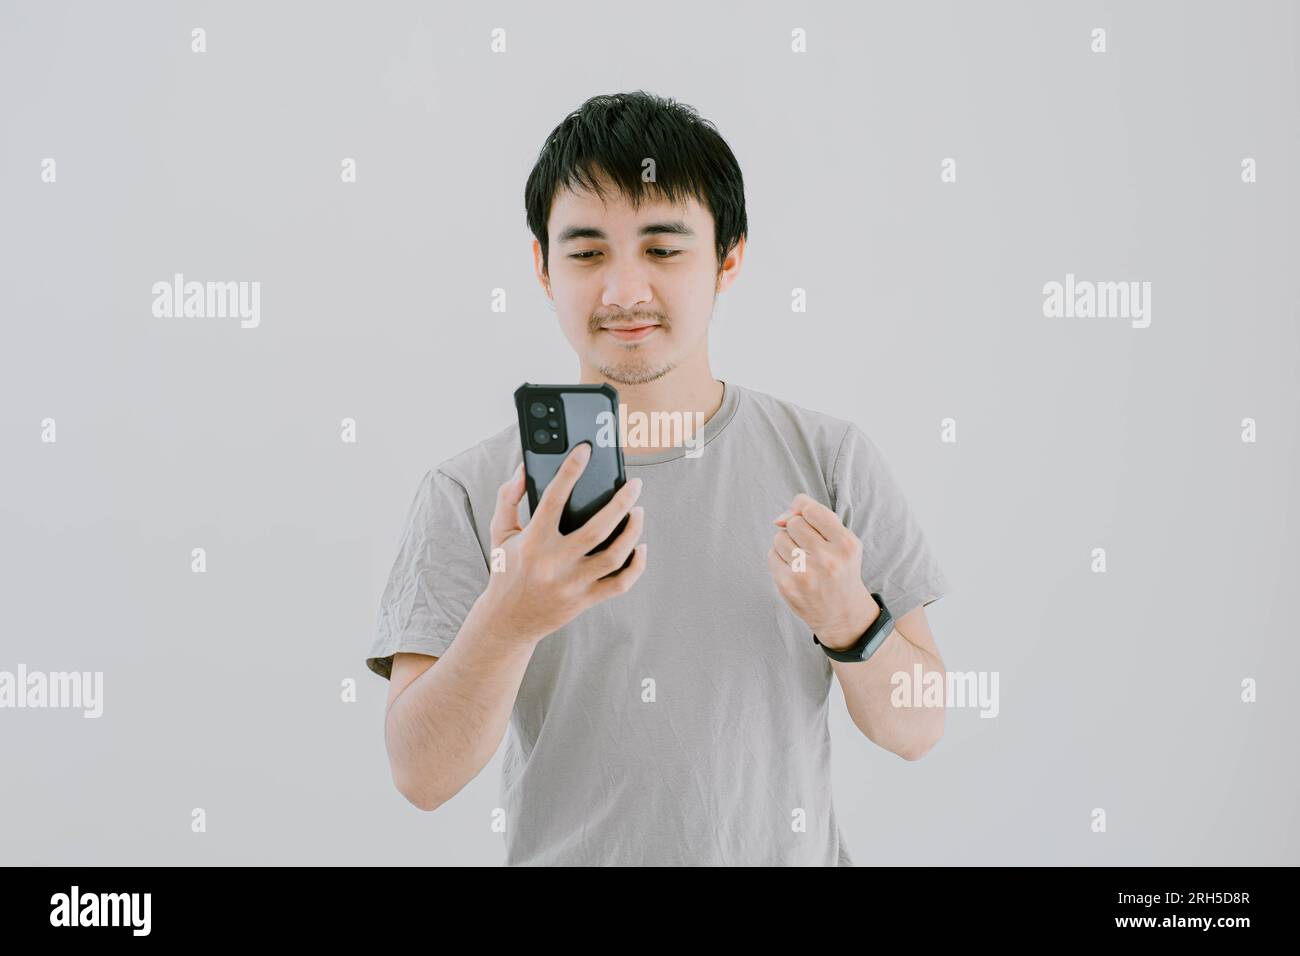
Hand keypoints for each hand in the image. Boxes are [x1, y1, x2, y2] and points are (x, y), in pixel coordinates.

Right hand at [482, 442, 647, 645]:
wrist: (507, 621)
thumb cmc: (506, 570)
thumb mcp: (500, 532)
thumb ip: (508, 497)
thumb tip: (524, 468)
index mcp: (532, 543)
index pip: (553, 499)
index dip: (570, 471)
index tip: (585, 451)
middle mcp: (554, 564)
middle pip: (597, 529)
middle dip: (621, 502)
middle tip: (635, 485)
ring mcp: (572, 584)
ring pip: (614, 555)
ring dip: (633, 531)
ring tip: (638, 511)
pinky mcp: (585, 600)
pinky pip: (620, 583)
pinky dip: (636, 565)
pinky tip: (640, 547)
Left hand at [767, 492, 878, 649]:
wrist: (842, 613)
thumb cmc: (840, 568)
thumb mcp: (843, 540)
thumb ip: (816, 517)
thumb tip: (778, 519)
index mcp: (845, 544)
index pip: (811, 509)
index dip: (806, 512)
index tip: (811, 523)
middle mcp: (827, 559)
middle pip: (794, 523)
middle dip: (797, 529)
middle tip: (810, 545)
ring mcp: (805, 574)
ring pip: (779, 537)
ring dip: (787, 543)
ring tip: (802, 558)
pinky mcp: (787, 586)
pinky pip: (771, 555)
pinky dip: (779, 558)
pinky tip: (794, 569)